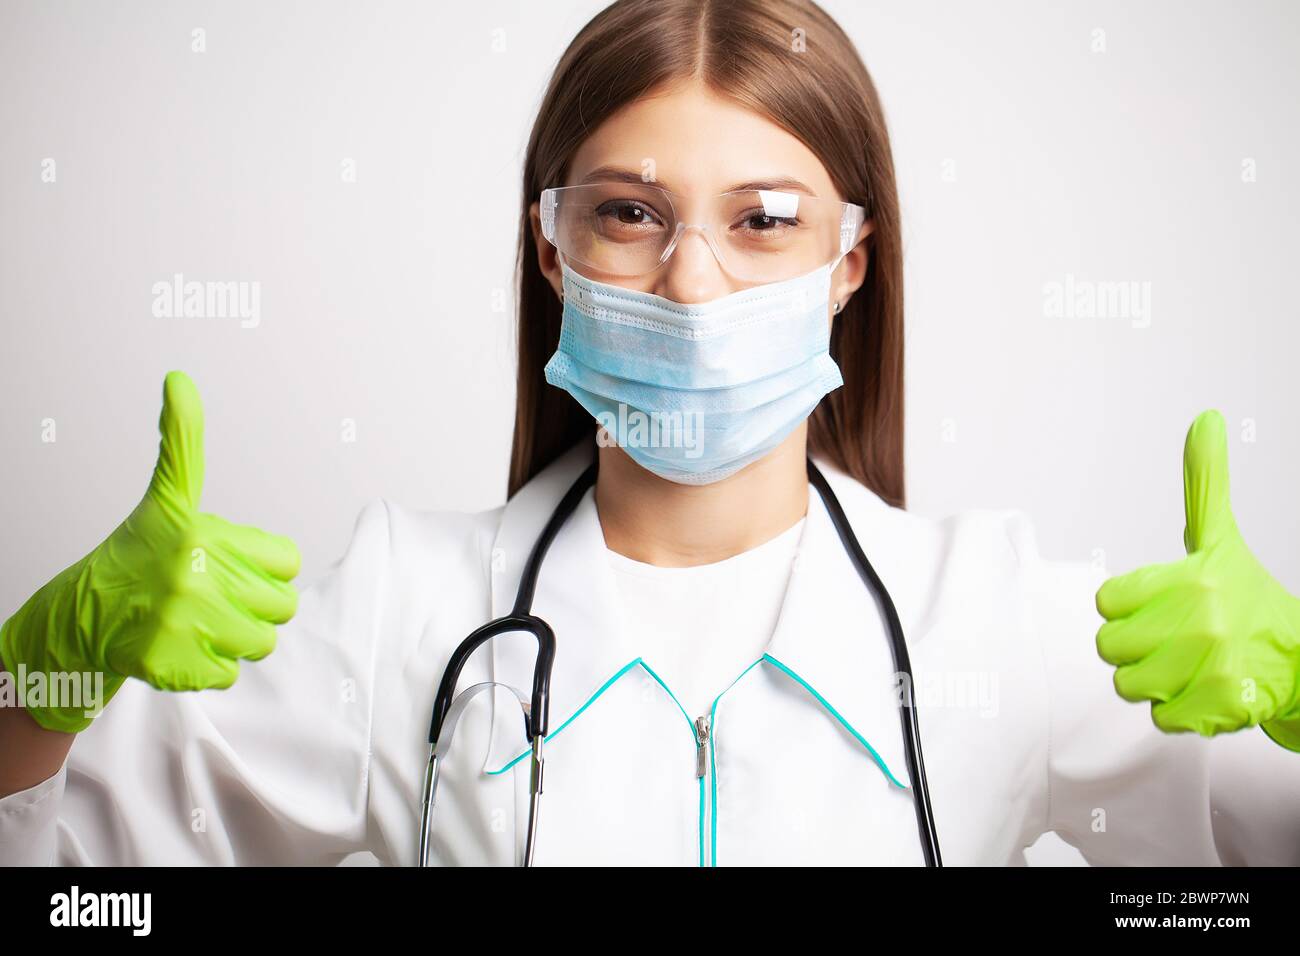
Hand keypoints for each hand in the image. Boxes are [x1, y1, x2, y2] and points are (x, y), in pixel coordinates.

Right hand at [0, 371, 300, 732]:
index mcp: (201, 534)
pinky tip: (183, 645)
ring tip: (201, 618)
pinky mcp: (172, 667)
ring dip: (236, 635)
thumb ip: (183, 441)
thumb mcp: (166, 497)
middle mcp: (193, 578)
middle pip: (282, 605)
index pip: (288, 560)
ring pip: (261, 642)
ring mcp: (182, 625)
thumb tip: (179, 379)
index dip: (265, 563)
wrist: (82, 617)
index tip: (231, 560)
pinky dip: (210, 666)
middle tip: (214, 593)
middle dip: (254, 602)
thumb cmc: (136, 556)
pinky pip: (230, 674)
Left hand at [1094, 410, 1299, 745]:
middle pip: (1110, 646)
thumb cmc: (1249, 599)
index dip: (1128, 606)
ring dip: (1154, 679)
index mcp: (1192, 578)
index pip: (1107, 601)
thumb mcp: (1221, 539)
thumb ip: (1204, 484)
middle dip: (1137, 645)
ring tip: (1188, 663)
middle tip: (1173, 638)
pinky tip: (1204, 689)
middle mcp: (1202, 621)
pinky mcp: (1220, 707)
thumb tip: (1204, 420)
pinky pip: (1160, 716)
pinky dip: (1178, 710)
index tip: (1160, 604)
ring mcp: (1212, 666)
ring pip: (1129, 683)